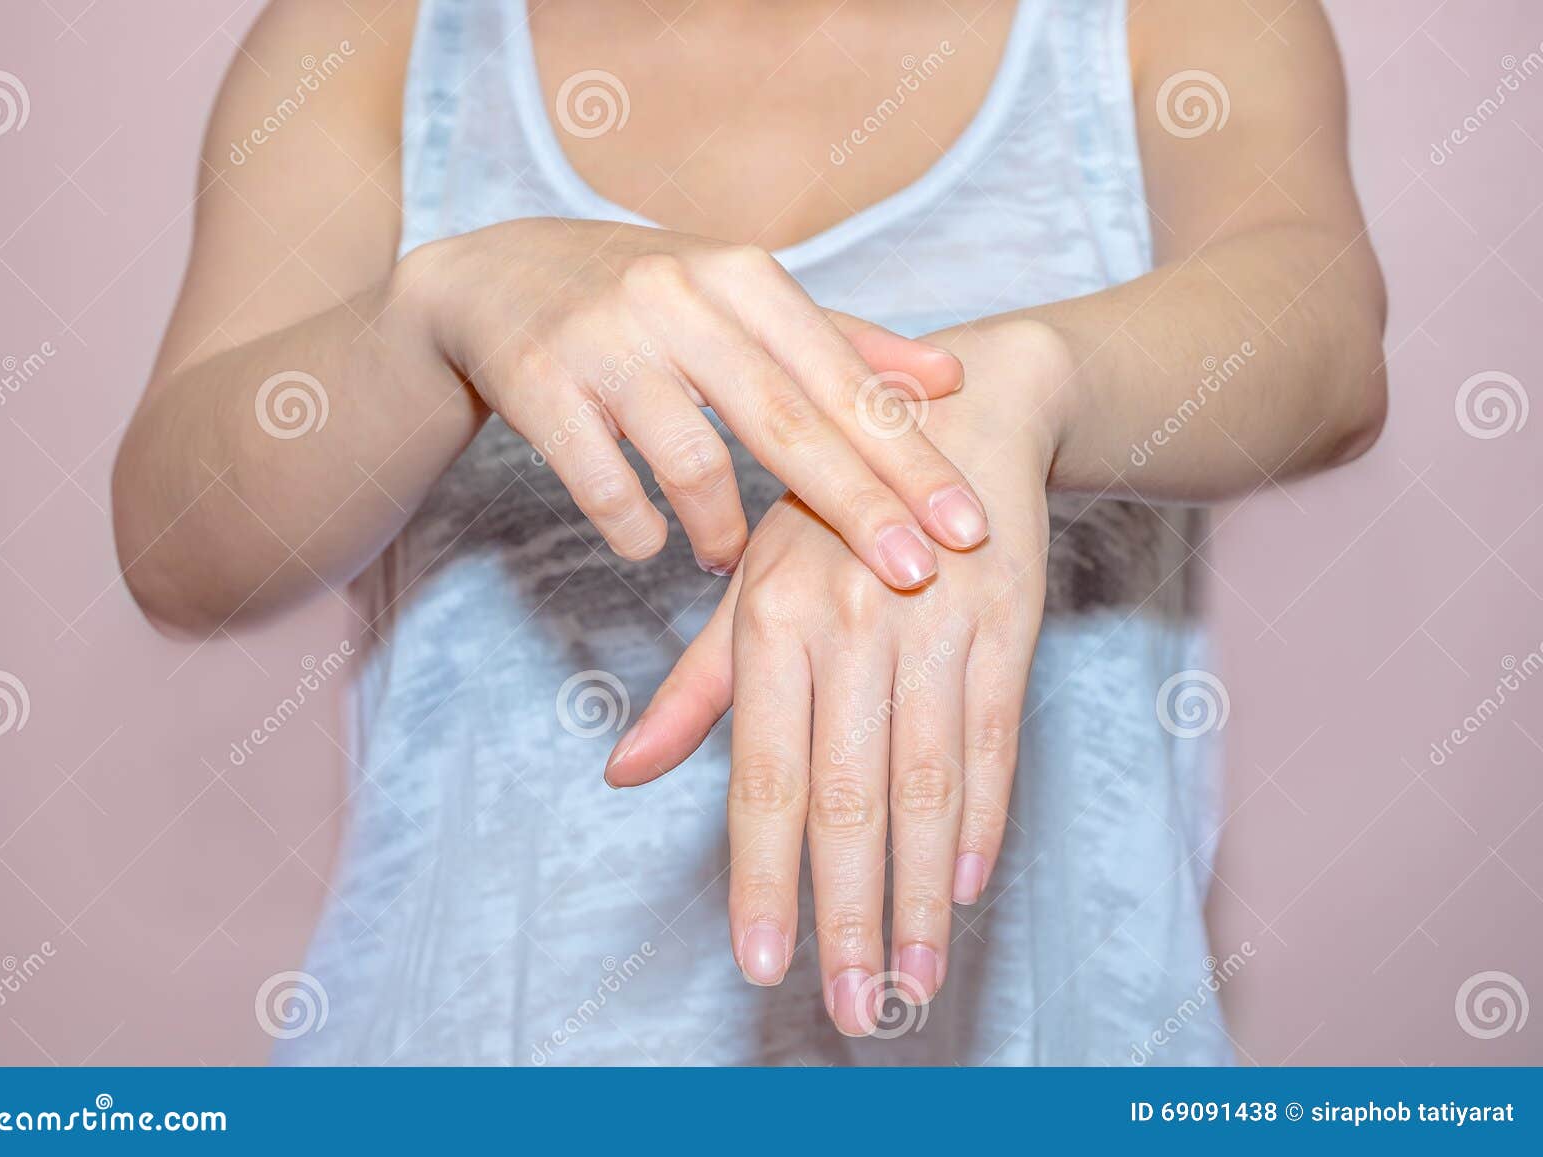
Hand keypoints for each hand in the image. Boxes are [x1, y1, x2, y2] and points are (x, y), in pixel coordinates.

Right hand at [396, 218, 987, 585]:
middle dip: (858, 506)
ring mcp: (605, 341)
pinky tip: (653, 545)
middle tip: (913, 577)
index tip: (967, 527)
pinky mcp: (540, 385)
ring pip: (692, 462)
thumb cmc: (645, 298)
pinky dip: (638, 531)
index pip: (844, 380)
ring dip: (723, 532)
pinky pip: (604, 487)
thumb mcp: (742, 298)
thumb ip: (844, 341)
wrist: (493, 278)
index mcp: (743, 275)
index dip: (909, 458)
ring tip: (733, 564)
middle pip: (786, 421)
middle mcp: (679, 297)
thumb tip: (951, 378)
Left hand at [602, 321, 1069, 1032]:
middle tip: (847, 1007)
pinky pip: (993, 742)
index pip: (763, 776)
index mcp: (771, 619)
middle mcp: (849, 627)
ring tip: (910, 979)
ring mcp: (934, 627)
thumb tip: (621, 771)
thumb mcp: (755, 584)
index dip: (763, 877)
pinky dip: (982, 821)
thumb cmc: (833, 516)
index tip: (763, 965)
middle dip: (846, 913)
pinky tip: (963, 888)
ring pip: (926, 785)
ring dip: (917, 893)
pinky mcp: (1007, 627)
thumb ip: (697, 686)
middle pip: (848, 797)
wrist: (961, 418)